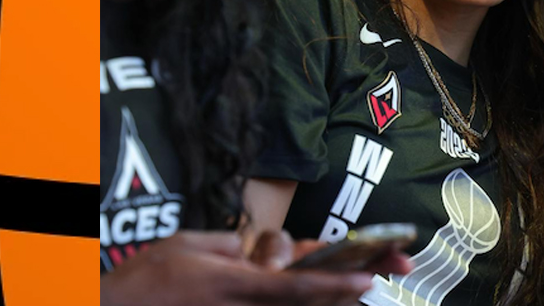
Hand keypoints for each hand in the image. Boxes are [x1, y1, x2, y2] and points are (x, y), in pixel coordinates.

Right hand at [101, 230, 407, 305]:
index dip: (338, 283)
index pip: (298, 285)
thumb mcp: (192, 244)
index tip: (371, 278)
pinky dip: (311, 303)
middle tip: (393, 267)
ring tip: (371, 281)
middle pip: (312, 303)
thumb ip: (233, 244)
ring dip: (338, 298)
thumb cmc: (151, 278)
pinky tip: (334, 295)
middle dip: (354, 287)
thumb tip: (265, 252)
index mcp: (237, 283)